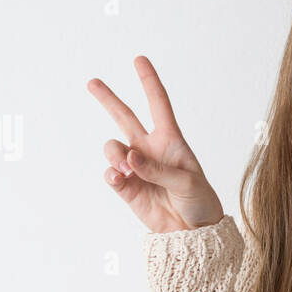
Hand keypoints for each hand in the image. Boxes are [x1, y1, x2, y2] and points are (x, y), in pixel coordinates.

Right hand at [88, 55, 223, 232]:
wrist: (192, 232)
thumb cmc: (198, 201)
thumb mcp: (187, 181)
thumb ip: (157, 168)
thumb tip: (129, 157)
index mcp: (171, 141)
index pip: (158, 104)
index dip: (149, 81)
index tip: (139, 59)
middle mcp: (149, 149)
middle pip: (124, 117)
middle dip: (108, 99)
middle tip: (92, 81)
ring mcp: (135, 168)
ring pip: (112, 147)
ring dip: (115, 154)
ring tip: (127, 170)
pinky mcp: (126, 188)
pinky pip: (110, 174)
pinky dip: (112, 175)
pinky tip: (120, 179)